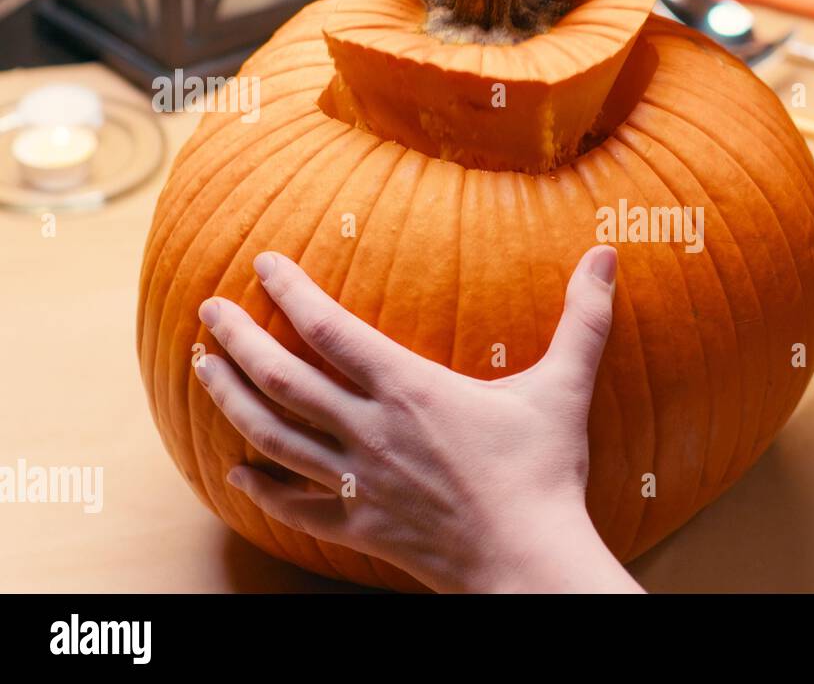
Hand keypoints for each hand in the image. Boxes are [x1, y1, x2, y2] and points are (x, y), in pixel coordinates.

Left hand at [195, 245, 642, 592]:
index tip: (263, 262)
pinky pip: (297, 506)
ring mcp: (359, 481)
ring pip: (273, 436)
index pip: (330, 328)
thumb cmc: (544, 472)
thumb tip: (610, 254)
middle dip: (237, 340)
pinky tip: (235, 474)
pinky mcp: (361, 526)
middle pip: (281, 379)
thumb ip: (584, 318)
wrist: (527, 559)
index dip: (290, 291)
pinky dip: (261, 488)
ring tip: (202, 370)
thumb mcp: (565, 387)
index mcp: (410, 389)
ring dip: (230, 400)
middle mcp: (370, 430)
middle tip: (207, 311)